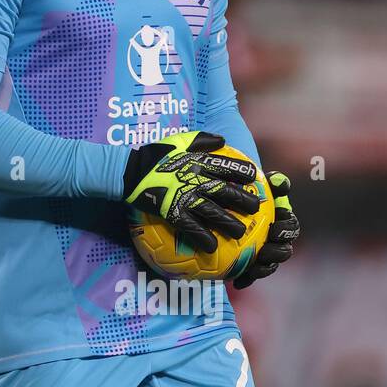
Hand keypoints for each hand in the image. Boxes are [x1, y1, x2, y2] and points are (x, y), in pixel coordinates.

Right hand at [123, 130, 259, 253]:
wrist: (132, 172)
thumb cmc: (157, 154)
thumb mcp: (181, 140)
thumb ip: (203, 139)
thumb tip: (222, 140)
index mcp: (200, 162)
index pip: (228, 167)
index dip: (243, 173)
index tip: (253, 178)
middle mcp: (198, 180)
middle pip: (227, 192)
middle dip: (243, 201)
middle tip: (254, 209)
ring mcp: (187, 198)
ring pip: (214, 212)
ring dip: (229, 223)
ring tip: (240, 232)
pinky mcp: (175, 212)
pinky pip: (192, 228)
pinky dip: (203, 237)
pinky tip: (212, 247)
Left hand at [232, 171, 298, 287]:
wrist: (222, 211)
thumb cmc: (241, 195)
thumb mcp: (252, 186)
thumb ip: (269, 182)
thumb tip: (278, 180)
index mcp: (281, 220)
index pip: (290, 225)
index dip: (287, 228)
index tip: (275, 226)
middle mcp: (278, 238)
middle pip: (286, 246)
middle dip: (280, 247)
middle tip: (267, 244)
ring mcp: (267, 253)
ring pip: (273, 263)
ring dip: (268, 265)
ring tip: (257, 264)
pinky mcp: (254, 266)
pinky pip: (254, 275)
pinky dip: (247, 278)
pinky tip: (237, 282)